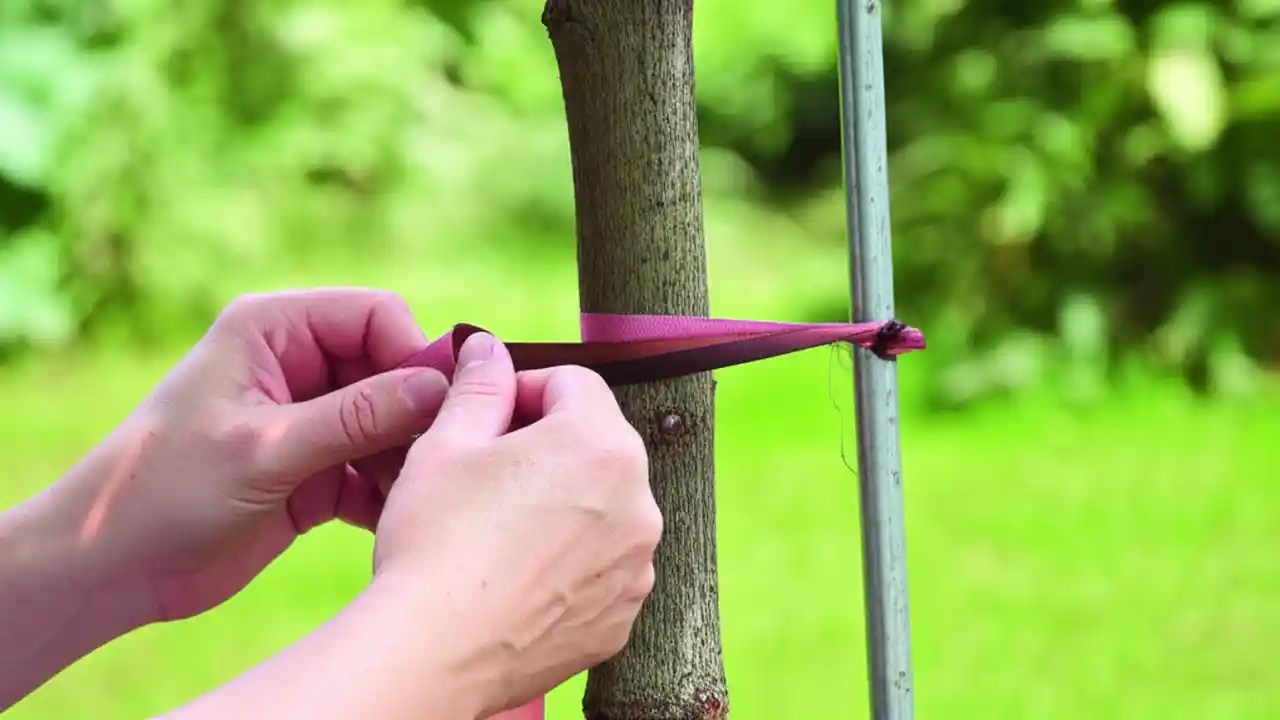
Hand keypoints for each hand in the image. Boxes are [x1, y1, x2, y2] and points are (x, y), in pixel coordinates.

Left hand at [59, 288, 449, 621]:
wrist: (111, 570)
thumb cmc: (165, 492)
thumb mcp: (266, 449)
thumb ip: (356, 416)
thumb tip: (438, 386)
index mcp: (273, 328)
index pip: (375, 314)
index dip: (413, 354)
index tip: (438, 409)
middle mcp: (295, 364)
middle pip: (390, 368)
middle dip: (415, 412)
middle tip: (434, 462)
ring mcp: (307, 419)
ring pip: (390, 421)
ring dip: (405, 457)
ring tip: (412, 497)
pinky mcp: (314, 470)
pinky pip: (373, 468)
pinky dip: (386, 491)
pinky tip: (391, 521)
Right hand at [373, 332, 661, 716]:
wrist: (433, 652)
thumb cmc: (436, 540)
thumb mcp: (446, 444)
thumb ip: (480, 385)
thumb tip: (489, 348)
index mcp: (601, 444)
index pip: (575, 384)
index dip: (524, 391)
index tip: (486, 419)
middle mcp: (639, 501)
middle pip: (596, 445)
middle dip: (548, 448)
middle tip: (486, 475)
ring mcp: (637, 564)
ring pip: (603, 509)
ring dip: (564, 506)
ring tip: (499, 531)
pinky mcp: (623, 615)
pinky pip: (603, 567)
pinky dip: (570, 563)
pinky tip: (517, 575)